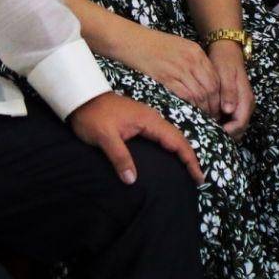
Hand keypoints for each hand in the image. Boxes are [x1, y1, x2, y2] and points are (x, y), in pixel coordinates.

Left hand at [68, 92, 203, 185]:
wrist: (80, 97)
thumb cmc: (92, 115)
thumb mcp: (104, 137)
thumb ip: (119, 157)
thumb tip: (132, 181)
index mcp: (148, 120)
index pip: (176, 141)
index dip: (189, 159)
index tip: (198, 177)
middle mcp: (151, 118)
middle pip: (178, 138)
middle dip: (190, 157)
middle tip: (198, 178)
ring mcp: (145, 119)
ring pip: (170, 136)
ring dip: (181, 152)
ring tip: (188, 170)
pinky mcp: (139, 122)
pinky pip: (161, 136)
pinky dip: (170, 147)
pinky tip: (169, 157)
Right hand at [118, 24, 221, 116]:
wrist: (131, 40)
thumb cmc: (153, 44)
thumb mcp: (179, 46)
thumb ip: (193, 60)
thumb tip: (203, 79)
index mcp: (196, 51)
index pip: (215, 77)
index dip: (219, 95)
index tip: (218, 105)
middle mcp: (191, 60)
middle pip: (211, 88)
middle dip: (214, 105)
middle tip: (213, 116)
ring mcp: (179, 69)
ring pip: (200, 94)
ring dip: (204, 109)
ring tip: (204, 118)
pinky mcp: (166, 78)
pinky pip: (184, 96)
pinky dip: (190, 106)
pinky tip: (191, 112)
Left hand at [208, 40, 254, 138]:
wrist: (226, 52)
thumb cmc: (225, 62)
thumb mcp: (225, 74)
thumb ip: (228, 92)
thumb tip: (228, 110)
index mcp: (246, 100)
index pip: (239, 124)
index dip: (226, 132)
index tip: (210, 132)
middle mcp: (246, 106)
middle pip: (238, 130)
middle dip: (224, 134)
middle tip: (206, 133)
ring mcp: (241, 106)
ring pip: (235, 127)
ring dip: (223, 130)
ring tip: (206, 128)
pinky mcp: (235, 105)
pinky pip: (231, 121)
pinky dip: (222, 124)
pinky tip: (209, 121)